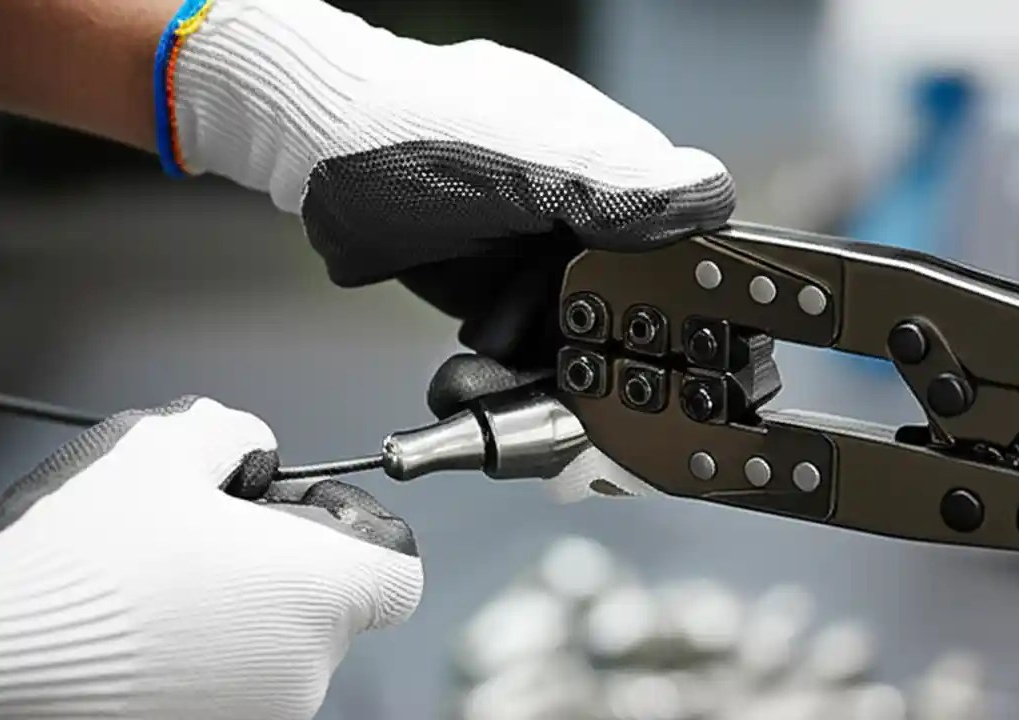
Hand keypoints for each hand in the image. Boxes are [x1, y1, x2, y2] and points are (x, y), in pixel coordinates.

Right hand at [0, 397, 422, 719]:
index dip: (359, 532)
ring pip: (279, 645)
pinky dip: (208, 654)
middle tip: (210, 538)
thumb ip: (234, 431)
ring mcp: (261, 716)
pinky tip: (144, 628)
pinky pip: (235, 683)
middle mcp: (305, 670)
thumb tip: (252, 444)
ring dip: (242, 609)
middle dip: (282, 564)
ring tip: (159, 584)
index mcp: (318, 592)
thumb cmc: (82, 562)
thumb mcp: (162, 448)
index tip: (302, 513)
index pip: (398, 569)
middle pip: (331, 604)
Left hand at [166, 0, 734, 375]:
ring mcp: (536, 247)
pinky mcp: (494, 281)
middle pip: (630, 303)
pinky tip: (469, 370)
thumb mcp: (519, 162)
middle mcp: (583, 209)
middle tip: (566, 374)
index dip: (678, 298)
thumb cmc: (405, 133)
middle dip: (596, 349)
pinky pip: (521, 341)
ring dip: (537, 365)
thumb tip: (710, 196)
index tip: (656, 345)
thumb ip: (614, 186)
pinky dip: (499, 364)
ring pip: (573, 332)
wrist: (308, 151)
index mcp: (608, 163)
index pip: (682, 241)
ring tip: (486, 365)